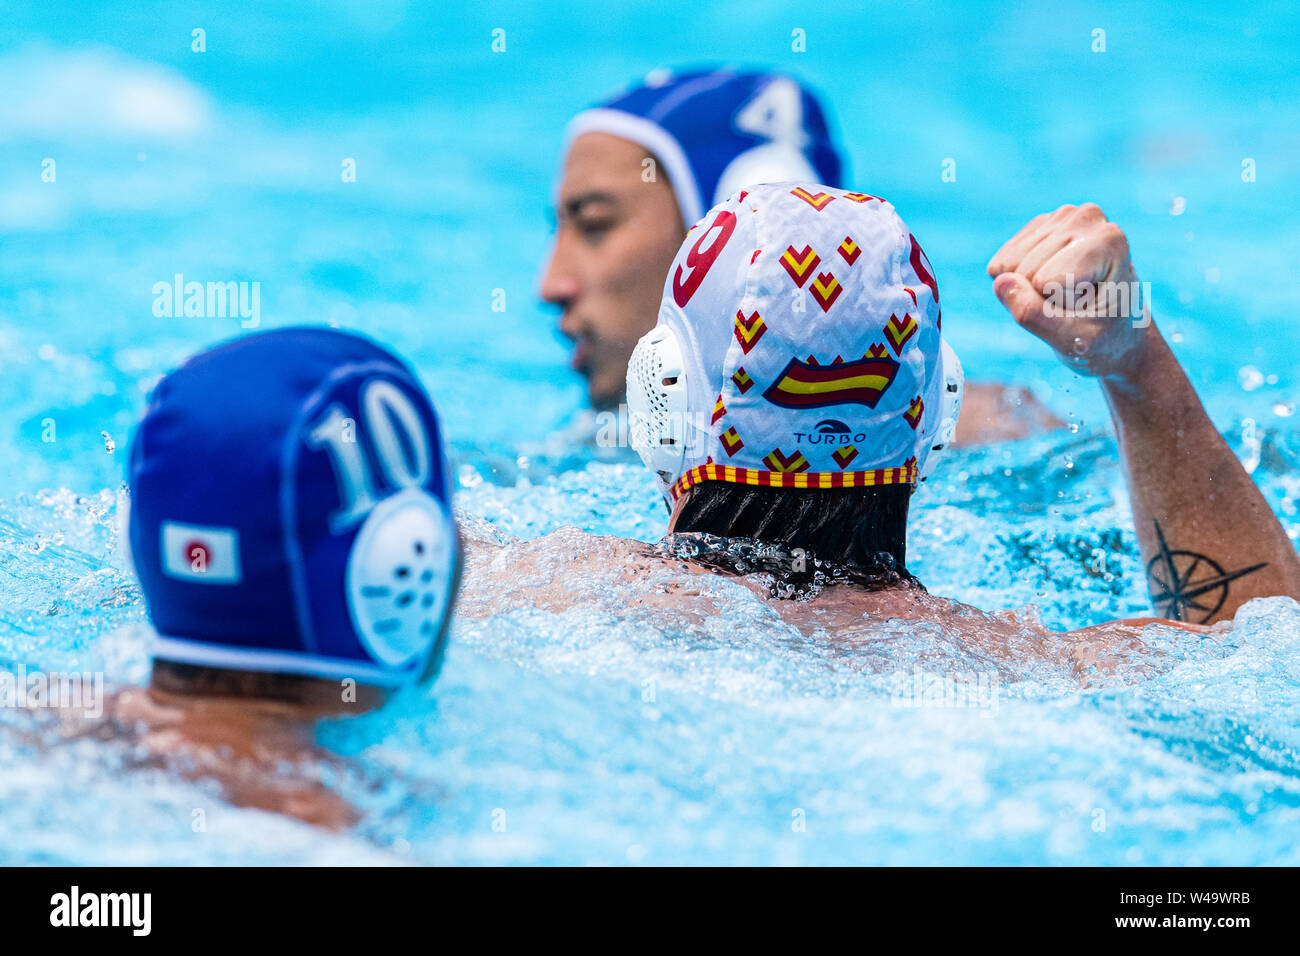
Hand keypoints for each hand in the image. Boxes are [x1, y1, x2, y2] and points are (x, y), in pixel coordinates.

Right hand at [987, 203, 1150, 379]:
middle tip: (1078, 304)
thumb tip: (999, 281)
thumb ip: (1034, 315)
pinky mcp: (1039, 226)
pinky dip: (1016, 284)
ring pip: (1008, 267)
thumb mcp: (1074, 341)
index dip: (1060, 306)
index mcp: (1108, 240)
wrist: (1115, 329)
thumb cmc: (1104, 339)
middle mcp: (1086, 217)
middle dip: (1043, 298)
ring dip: (1029, 292)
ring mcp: (1061, 217)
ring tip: (1067, 294)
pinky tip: (1050, 284)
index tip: (1091, 309)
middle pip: (1025, 271)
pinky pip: (1000, 265)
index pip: (1045, 281)